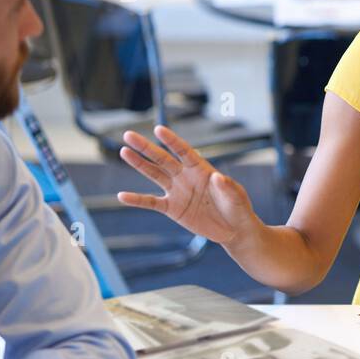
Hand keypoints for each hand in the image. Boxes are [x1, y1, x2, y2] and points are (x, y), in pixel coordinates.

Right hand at [116, 125, 258, 245]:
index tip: (158, 129)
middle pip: (163, 159)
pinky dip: (137, 199)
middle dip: (146, 147)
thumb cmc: (237, 207)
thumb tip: (218, 177)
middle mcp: (186, 176)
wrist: (233, 229)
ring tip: (124, 151)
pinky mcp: (172, 208)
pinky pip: (151, 202)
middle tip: (129, 135)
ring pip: (154, 175)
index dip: (172, 141)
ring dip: (139, 164)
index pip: (184, 151)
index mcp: (201, 169)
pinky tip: (122, 196)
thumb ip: (227, 187)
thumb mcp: (236, 197)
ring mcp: (177, 191)